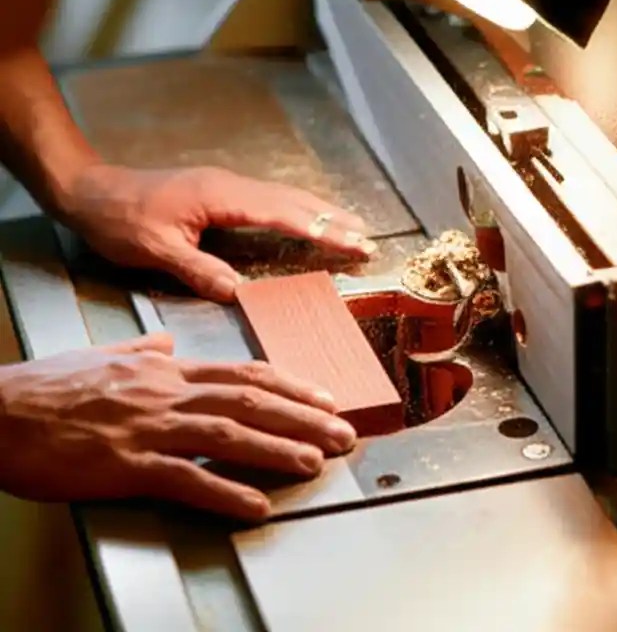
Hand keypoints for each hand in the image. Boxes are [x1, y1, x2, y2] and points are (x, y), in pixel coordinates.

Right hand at [0, 332, 356, 520]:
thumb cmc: (39, 389)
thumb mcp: (97, 358)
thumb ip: (138, 354)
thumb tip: (163, 346)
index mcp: (162, 372)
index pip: (242, 374)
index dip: (290, 386)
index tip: (324, 397)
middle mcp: (164, 393)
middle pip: (249, 401)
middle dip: (303, 417)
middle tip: (343, 432)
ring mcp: (146, 428)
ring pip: (228, 434)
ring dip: (278, 449)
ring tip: (315, 462)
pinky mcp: (124, 465)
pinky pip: (185, 479)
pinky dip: (225, 492)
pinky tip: (254, 505)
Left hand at [58, 164, 376, 301]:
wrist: (89, 190)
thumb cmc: (118, 218)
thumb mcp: (154, 250)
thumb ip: (199, 269)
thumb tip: (238, 291)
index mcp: (222, 197)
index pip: (284, 214)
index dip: (322, 230)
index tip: (353, 242)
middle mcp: (230, 186)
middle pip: (295, 201)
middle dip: (335, 220)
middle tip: (368, 238)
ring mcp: (226, 186)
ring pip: (286, 197)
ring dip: (322, 212)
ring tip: (352, 226)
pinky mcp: (219, 190)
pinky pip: (272, 198)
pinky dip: (299, 209)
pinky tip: (309, 218)